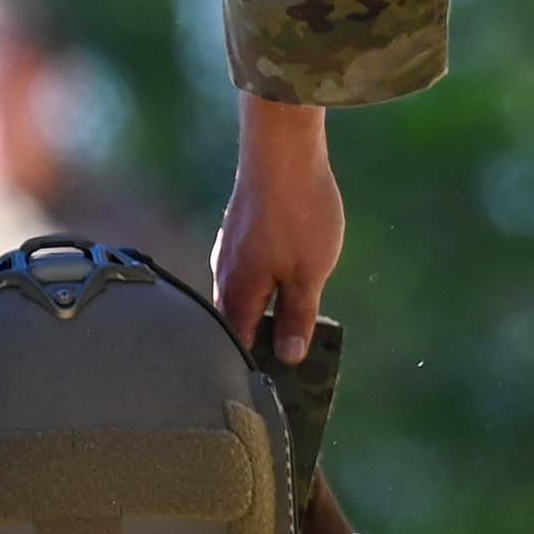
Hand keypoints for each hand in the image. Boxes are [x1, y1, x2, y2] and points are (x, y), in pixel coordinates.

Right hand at [211, 96, 343, 364]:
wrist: (282, 147)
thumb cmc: (297, 214)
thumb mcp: (308, 275)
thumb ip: (297, 318)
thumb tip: (289, 357)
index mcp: (237, 293)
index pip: (238, 347)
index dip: (256, 369)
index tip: (277, 386)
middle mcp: (224, 272)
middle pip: (236, 320)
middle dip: (259, 339)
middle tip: (290, 355)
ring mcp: (229, 247)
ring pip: (242, 291)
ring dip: (263, 307)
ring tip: (291, 319)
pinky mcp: (240, 226)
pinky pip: (247, 267)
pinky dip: (264, 280)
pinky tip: (284, 275)